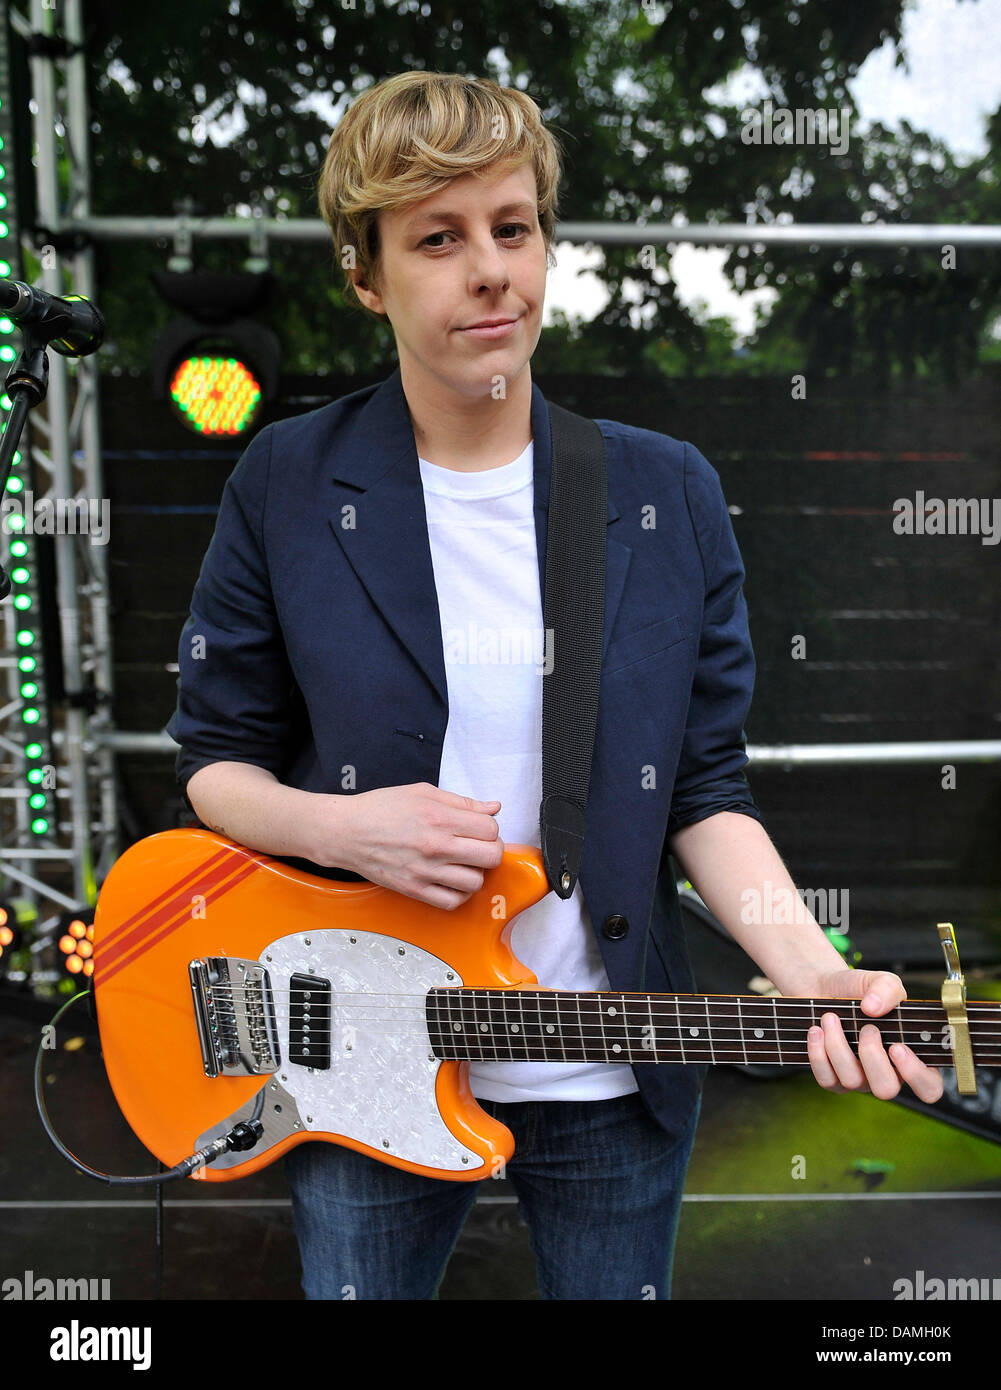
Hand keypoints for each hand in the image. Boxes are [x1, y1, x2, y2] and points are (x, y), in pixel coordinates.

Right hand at [311, 782, 504, 909]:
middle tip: (478, 846)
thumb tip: (493, 808)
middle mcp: (435, 846)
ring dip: (475, 873)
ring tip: (463, 863)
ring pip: (475, 882)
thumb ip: (462, 801)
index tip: (480, 829)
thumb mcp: (423, 793)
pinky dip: (459, 894)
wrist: (347, 832)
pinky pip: (452, 902)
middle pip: (491, 857)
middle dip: (491, 850)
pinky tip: (452, 881)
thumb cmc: (381, 809)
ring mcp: (425, 871)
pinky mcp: (414, 889)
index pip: (490, 829)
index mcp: (439, 818)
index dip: (490, 829)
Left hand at [799, 968, 944, 1102]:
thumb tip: (874, 1007)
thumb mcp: (881, 981)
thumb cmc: (860, 990)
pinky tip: (817, 1030)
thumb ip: (887, 988)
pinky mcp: (832, 1079)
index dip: (916, 1075)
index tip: (896, 1046)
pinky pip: (827, 1079)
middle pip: (887, 1090)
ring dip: (838, 1045)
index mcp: (910, 1056)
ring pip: (852, 1081)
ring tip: (830, 1017)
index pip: (929, 1087)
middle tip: (866, 1028)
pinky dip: (818, 1053)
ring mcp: (859, 1080)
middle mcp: (887, 1074)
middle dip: (871, 1056)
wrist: (823, 988)